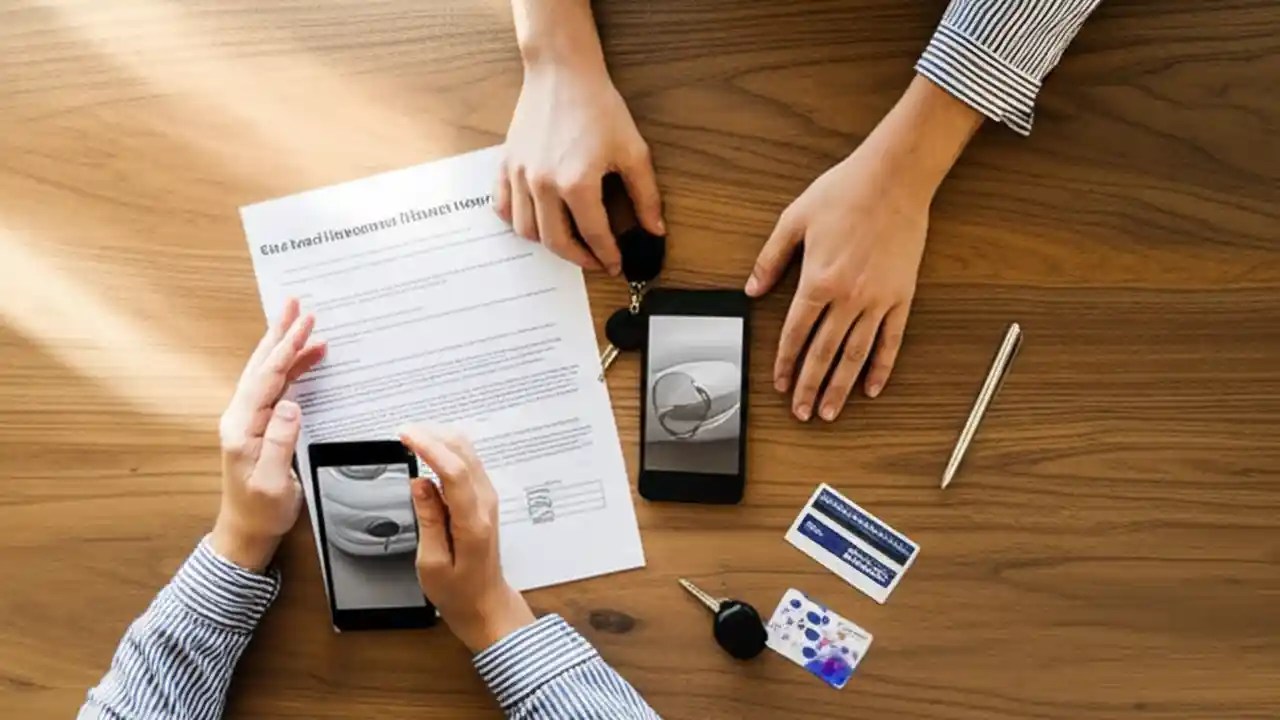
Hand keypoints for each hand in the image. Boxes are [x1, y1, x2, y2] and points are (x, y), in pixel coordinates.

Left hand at [212, 298, 325, 571]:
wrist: (246, 532)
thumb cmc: (259, 512)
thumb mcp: (272, 482)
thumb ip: (279, 442)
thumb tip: (290, 406)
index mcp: (241, 427)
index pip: (266, 378)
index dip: (285, 349)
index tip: (303, 324)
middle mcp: (241, 417)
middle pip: (262, 365)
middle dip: (280, 333)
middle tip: (294, 304)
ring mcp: (249, 420)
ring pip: (269, 373)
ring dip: (287, 348)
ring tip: (306, 324)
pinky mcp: (260, 425)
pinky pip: (277, 388)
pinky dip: (292, 369)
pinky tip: (307, 359)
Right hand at [399, 425, 534, 652]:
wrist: (486, 602)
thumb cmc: (459, 591)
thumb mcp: (432, 563)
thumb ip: (428, 519)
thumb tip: (419, 483)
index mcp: (473, 522)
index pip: (454, 472)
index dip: (429, 448)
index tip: (406, 435)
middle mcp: (485, 504)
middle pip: (464, 453)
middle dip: (433, 435)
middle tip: (403, 432)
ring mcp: (488, 499)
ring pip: (468, 453)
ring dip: (441, 439)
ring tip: (412, 437)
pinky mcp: (484, 498)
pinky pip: (467, 464)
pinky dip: (447, 451)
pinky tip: (429, 452)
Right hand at [495, 23, 663, 273]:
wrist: (562, 73)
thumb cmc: (598, 107)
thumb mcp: (633, 150)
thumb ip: (646, 195)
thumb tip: (655, 229)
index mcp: (576, 183)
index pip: (593, 235)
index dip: (607, 255)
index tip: (616, 265)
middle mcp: (543, 184)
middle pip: (556, 241)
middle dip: (579, 258)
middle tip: (595, 260)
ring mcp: (520, 175)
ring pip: (527, 230)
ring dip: (548, 243)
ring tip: (568, 240)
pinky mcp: (506, 165)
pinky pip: (503, 206)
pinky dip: (517, 220)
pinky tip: (536, 219)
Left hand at [746, 76, 981, 421]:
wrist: (895, 177)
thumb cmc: (846, 192)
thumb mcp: (794, 219)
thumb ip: (771, 258)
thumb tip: (752, 288)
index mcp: (818, 280)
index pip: (796, 333)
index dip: (786, 363)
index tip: (780, 384)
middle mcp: (848, 297)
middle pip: (823, 353)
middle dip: (810, 387)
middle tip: (802, 412)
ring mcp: (878, 300)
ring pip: (856, 355)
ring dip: (841, 386)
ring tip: (831, 411)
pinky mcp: (901, 296)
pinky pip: (890, 340)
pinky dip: (881, 367)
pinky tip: (871, 388)